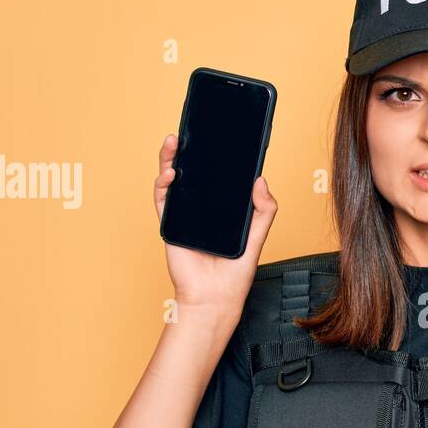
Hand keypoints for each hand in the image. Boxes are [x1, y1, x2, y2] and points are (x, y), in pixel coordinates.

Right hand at [153, 133, 277, 313]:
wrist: (215, 296)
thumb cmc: (235, 271)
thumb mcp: (257, 236)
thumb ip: (264, 209)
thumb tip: (260, 179)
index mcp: (221, 208)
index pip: (216, 176)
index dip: (215, 155)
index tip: (218, 134)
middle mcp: (201, 208)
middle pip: (192, 172)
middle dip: (188, 149)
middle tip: (190, 130)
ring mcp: (184, 215)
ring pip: (173, 179)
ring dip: (170, 158)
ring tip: (175, 142)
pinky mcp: (170, 225)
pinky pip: (163, 199)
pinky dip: (163, 183)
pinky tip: (171, 173)